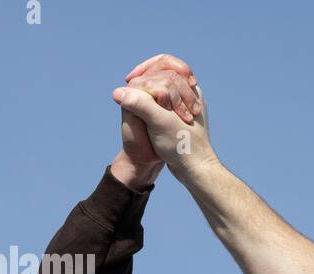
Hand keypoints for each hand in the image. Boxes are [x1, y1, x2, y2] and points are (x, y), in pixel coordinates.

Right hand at [112, 53, 216, 181]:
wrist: (195, 170)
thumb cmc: (181, 146)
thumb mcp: (160, 123)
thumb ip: (140, 104)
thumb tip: (118, 92)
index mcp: (191, 90)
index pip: (166, 63)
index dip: (146, 67)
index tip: (131, 79)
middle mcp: (188, 95)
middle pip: (162, 72)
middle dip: (149, 80)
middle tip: (138, 93)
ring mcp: (182, 106)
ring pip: (160, 86)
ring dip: (148, 90)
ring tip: (141, 104)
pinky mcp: (175, 119)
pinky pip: (158, 101)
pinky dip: (147, 101)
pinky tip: (139, 111)